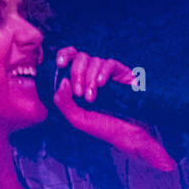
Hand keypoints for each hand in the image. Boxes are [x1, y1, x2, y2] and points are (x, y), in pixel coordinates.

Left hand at [51, 46, 175, 171]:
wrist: (129, 133)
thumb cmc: (104, 128)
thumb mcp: (78, 119)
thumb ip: (64, 103)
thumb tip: (62, 81)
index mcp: (79, 82)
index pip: (69, 59)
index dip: (64, 55)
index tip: (60, 64)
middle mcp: (92, 75)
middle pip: (80, 58)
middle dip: (76, 74)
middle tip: (79, 94)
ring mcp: (107, 74)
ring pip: (94, 61)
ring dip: (89, 79)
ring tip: (92, 99)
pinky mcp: (122, 74)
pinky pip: (109, 63)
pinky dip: (103, 72)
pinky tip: (102, 84)